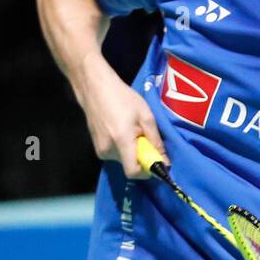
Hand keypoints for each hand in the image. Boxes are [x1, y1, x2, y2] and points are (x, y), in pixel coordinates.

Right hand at [77, 53, 167, 178]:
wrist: (94, 87)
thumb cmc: (122, 97)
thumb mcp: (146, 115)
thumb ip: (155, 140)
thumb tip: (164, 161)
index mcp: (121, 141)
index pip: (133, 172)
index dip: (147, 171)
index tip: (156, 161)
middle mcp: (108, 150)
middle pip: (130, 165)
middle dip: (141, 156)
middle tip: (144, 136)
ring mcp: (99, 149)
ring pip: (123, 160)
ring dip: (132, 151)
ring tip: (132, 130)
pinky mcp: (96, 147)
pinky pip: (115, 154)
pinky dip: (123, 147)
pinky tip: (122, 130)